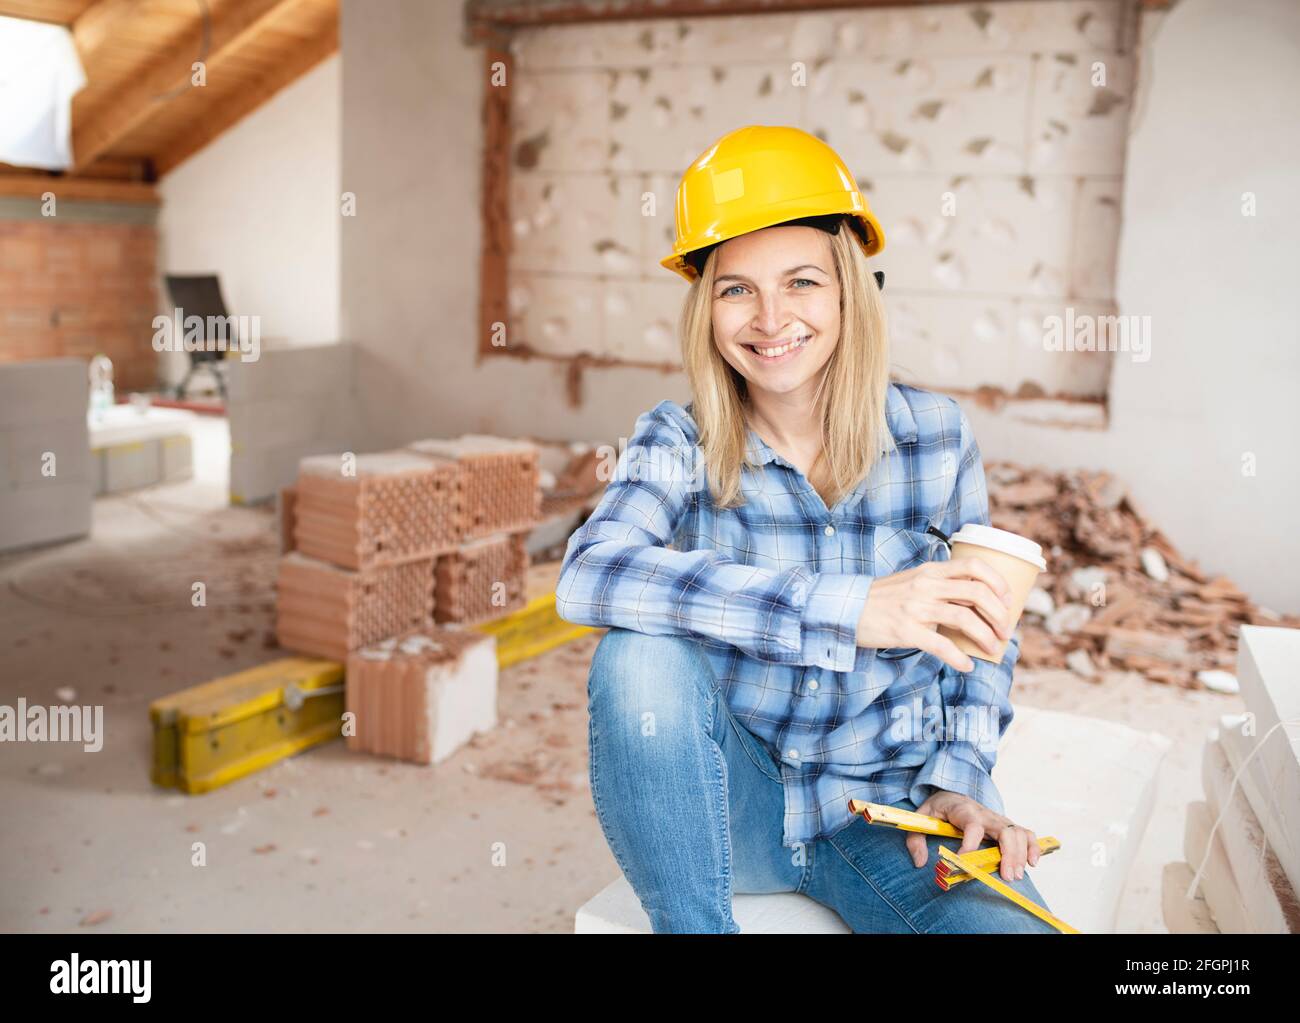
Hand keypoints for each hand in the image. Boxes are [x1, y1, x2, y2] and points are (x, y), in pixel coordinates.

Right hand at [855, 558, 1014, 671]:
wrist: (846, 609)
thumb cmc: (881, 598)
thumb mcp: (912, 581)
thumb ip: (939, 585)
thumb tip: (971, 601)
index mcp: (930, 571)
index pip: (974, 566)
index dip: (998, 582)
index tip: (1008, 599)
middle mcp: (926, 586)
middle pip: (977, 593)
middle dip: (999, 614)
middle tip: (1005, 630)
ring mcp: (916, 608)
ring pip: (965, 620)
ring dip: (986, 636)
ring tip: (992, 648)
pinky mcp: (906, 631)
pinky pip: (941, 646)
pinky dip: (959, 658)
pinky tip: (967, 665)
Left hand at [906, 790, 1040, 881]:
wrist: (951, 793)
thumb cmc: (938, 809)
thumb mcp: (921, 818)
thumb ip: (916, 839)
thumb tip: (921, 863)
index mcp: (963, 810)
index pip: (972, 826)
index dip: (970, 845)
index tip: (963, 862)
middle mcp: (985, 814)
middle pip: (1004, 830)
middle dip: (1008, 854)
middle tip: (1006, 877)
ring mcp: (998, 820)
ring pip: (1017, 833)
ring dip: (1020, 855)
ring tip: (1015, 876)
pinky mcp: (1006, 825)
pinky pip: (1026, 833)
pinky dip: (1033, 847)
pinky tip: (1033, 863)